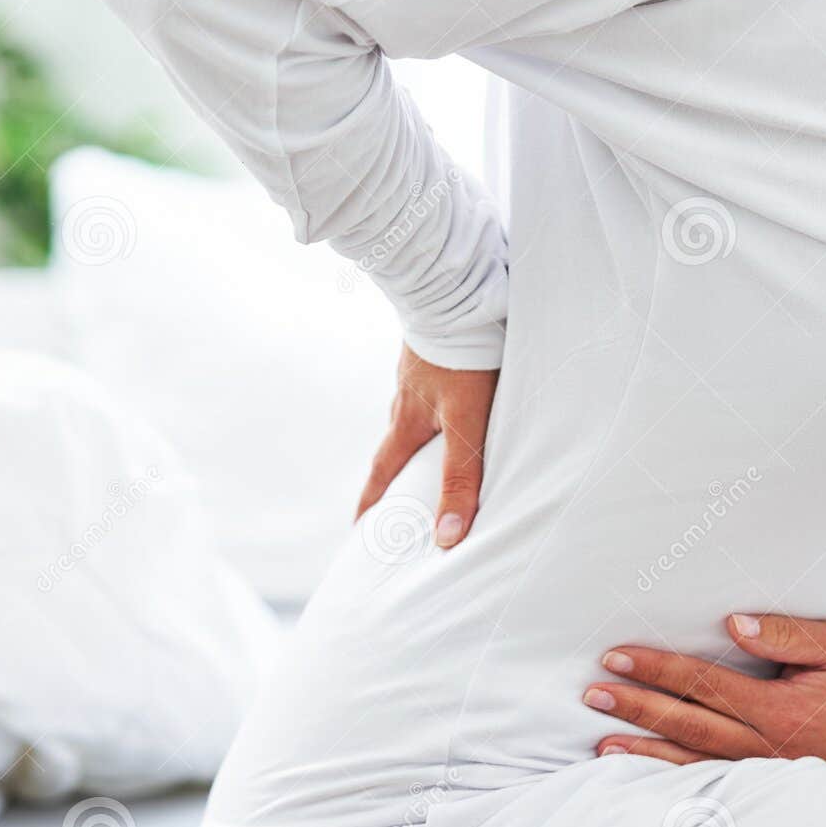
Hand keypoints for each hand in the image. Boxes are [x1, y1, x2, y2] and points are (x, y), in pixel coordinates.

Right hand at [357, 345, 498, 548]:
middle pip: (395, 443)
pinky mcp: (435, 347)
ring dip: (416, 435)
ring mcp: (419, 369)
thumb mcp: (467, 423)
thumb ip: (461, 477)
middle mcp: (406, 397)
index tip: (358, 527)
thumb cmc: (464, 356)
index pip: (384, 472)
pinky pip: (430, 385)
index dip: (373, 503)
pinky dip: (433, 402)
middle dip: (393, 472)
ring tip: (427, 448)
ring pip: (413, 412)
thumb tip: (446, 538)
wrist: (457, 288)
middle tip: (392, 493)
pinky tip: (450, 396)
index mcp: (407, 421)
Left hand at [584, 614, 825, 774]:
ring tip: (602, 743)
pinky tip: (642, 772)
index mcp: (778, 709)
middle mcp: (765, 746)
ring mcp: (763, 771)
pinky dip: (673, 777)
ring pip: (693, 763)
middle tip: (594, 694)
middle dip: (637, 709)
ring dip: (645, 752)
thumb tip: (735, 625)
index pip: (704, 685)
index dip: (658, 670)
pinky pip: (711, 782)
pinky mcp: (765, 782)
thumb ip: (787, 634)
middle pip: (688, 726)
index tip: (618, 657)